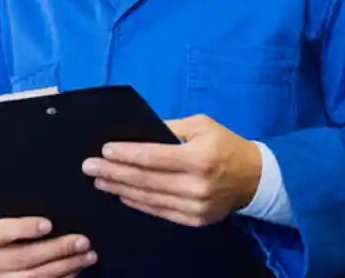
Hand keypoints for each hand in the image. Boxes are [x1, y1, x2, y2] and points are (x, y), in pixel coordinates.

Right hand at [0, 217, 97, 276]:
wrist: (1, 260)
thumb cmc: (12, 234)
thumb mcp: (12, 222)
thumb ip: (27, 216)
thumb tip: (58, 210)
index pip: (4, 231)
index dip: (26, 228)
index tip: (49, 224)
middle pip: (25, 257)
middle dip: (58, 249)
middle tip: (82, 241)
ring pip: (37, 276)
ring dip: (67, 265)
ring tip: (88, 255)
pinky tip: (78, 268)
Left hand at [81, 114, 261, 226]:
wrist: (255, 178)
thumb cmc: (224, 144)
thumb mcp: (201, 125)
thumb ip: (169, 128)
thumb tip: (137, 132)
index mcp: (198, 157)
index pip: (153, 157)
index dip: (125, 155)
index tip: (103, 151)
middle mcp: (196, 184)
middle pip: (145, 180)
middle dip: (113, 173)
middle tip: (89, 168)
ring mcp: (196, 206)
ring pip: (149, 198)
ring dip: (120, 190)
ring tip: (99, 182)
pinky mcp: (195, 220)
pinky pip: (159, 212)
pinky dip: (138, 203)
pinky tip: (122, 195)